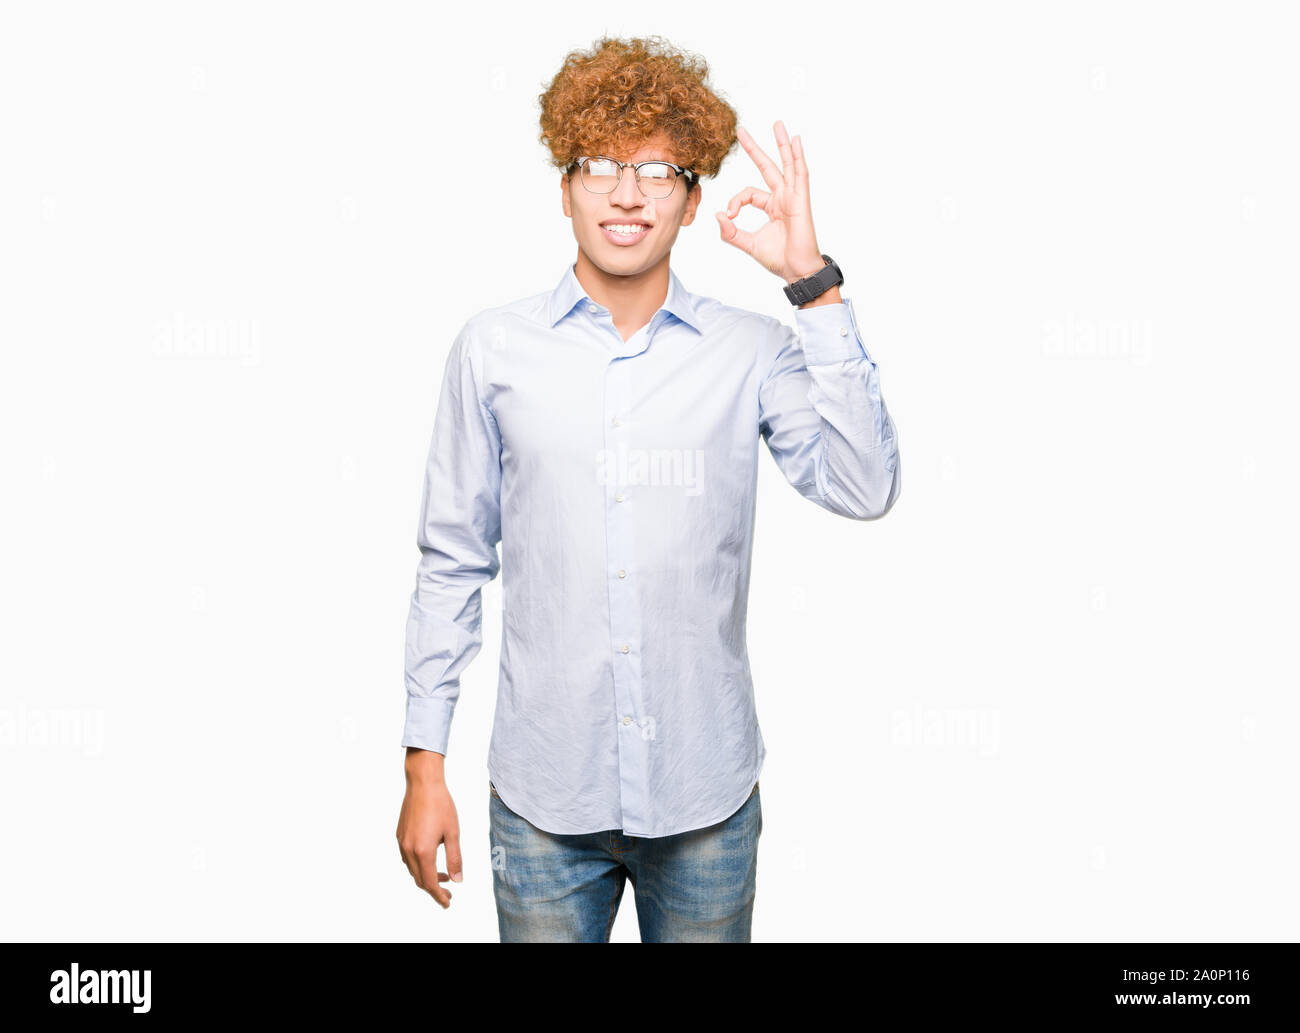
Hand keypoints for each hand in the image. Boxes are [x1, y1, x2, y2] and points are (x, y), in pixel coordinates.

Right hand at [396, 748, 461, 907]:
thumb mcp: (453, 833)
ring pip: (412, 869)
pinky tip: (430, 859)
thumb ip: (455, 858)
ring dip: (426, 876)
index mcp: (423, 851)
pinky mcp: (400, 835)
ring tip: (443, 875)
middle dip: (434, 889)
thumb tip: (458, 879)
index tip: (448, 903)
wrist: (423, 783)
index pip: (430, 882)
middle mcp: (409, 850)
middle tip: (449, 893)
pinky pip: (407, 858)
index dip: (439, 896)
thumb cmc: (441, 805)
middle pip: (419, 879)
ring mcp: (402, 842)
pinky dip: (418, 865)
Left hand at [716, 120, 828, 282]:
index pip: (748, 193)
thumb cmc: (779, 258)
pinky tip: (795, 141)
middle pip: (768, 167)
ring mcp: (793, 197)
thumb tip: (718, 215)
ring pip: (786, 164)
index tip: (729, 215)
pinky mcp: (801, 201)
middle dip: (755, 149)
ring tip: (778, 125)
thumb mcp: (748, 244)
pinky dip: (798, 157)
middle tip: (741, 131)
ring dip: (781, 144)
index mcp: (771, 206)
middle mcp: (782, 197)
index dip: (735, 201)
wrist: (796, 270)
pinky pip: (800, 174)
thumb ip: (731, 232)